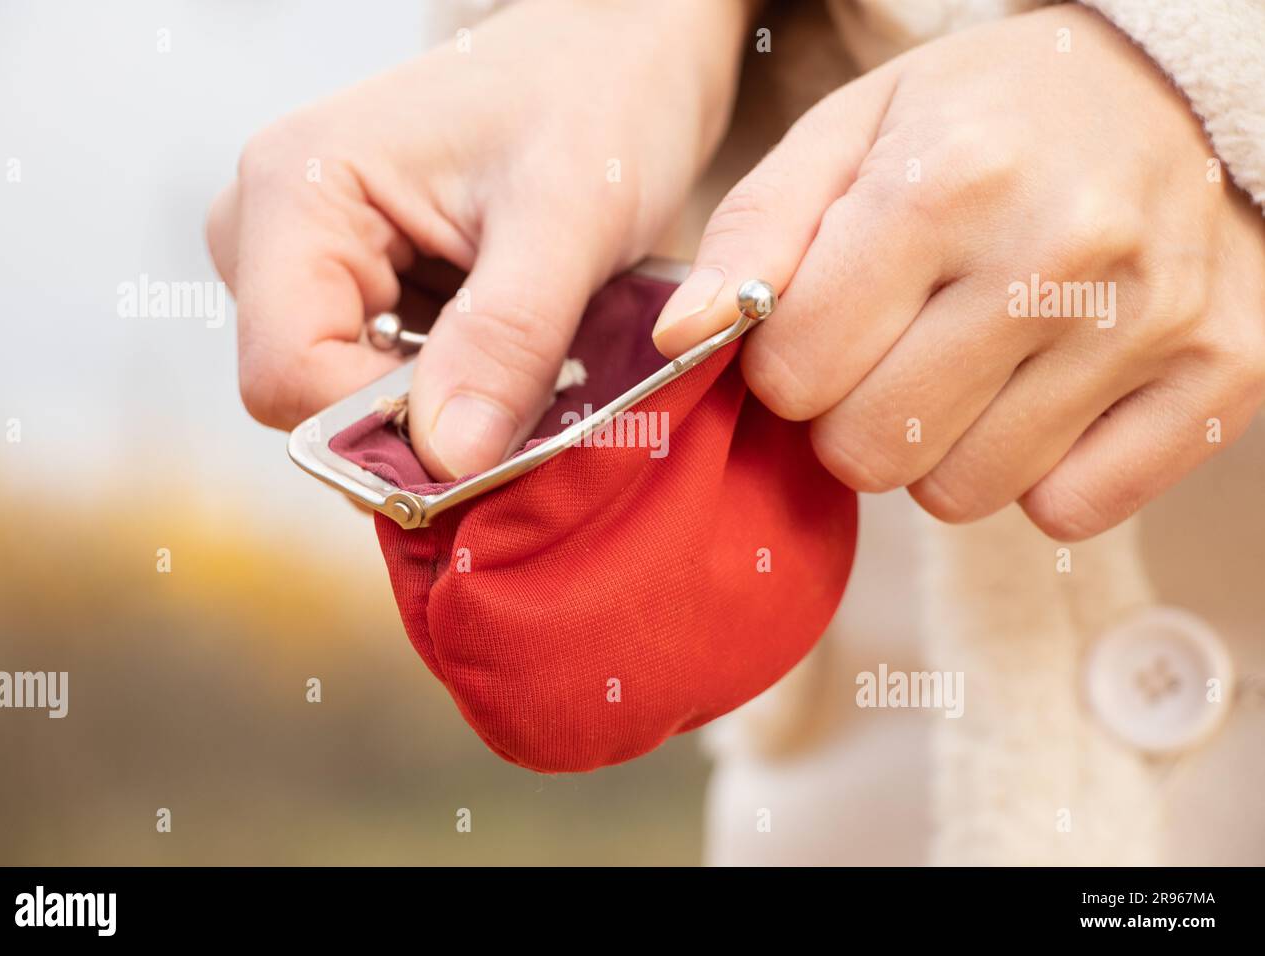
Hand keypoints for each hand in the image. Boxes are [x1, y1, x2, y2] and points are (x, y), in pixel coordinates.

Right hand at [208, 0, 747, 479]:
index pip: (287, 375)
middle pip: (309, 396)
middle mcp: (277, 225)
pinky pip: (381, 377)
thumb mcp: (569, 217)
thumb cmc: (598, 98)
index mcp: (296, 188)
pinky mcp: (357, 279)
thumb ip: (507, 338)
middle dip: (416, 427)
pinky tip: (513, 358)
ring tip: (530, 362)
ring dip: (443, 413)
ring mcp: (311, 256)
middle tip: (525, 402)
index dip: (379, 436)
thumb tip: (446, 460)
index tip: (485, 453)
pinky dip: (450, 392)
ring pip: (347, 397)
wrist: (621, 53)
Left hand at [653, 4, 1264, 539]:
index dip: (786, 364)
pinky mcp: (1218, 376)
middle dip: (851, 418)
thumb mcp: (851, 133)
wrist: (1178, 92)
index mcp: (948, 183)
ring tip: (968, 367)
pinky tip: (1044, 395)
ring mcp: (1149, 322)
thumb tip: (682, 341)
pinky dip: (1037, 473)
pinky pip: (1070, 509)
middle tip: (889, 355)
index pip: (799, 368)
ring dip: (938, 449)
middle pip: (872, 447)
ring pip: (964, 493)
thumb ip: (755, 234)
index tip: (819, 330)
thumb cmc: (987, 119)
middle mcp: (1059, 254)